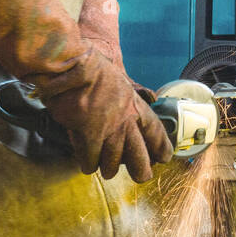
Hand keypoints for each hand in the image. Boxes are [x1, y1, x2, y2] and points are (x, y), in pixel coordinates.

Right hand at [0, 0, 172, 180]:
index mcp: (132, 100)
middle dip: (141, 168)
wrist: (69, 60)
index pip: (154, 127)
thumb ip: (122, 84)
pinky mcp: (87, 134)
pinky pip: (88, 157)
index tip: (166, 156)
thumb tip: (134, 87)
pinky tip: (84, 164)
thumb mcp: (112, 69)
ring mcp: (107, 128)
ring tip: (107, 172)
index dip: (161, 143)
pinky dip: (85, 162)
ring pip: (114, 160)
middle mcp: (125, 118)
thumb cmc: (87, 58)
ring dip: (109, 166)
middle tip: (142, 178)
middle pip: (140, 152)